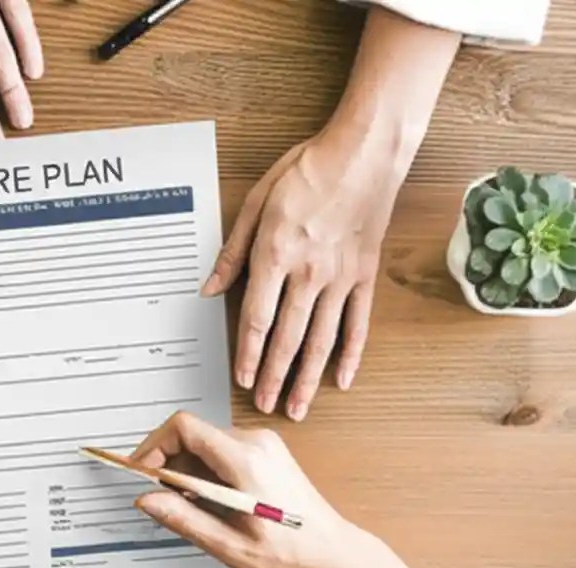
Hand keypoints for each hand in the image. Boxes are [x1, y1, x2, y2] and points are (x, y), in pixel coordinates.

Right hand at [131, 412, 369, 567]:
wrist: (331, 552)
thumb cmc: (292, 552)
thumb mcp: (229, 545)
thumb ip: (184, 519)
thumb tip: (148, 500)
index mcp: (247, 461)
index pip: (185, 427)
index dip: (155, 446)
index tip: (143, 471)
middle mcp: (256, 443)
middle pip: (191, 434)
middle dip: (168, 463)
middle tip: (160, 496)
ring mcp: (262, 444)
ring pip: (203, 443)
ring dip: (186, 470)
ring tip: (190, 506)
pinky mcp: (263, 451)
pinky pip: (219, 449)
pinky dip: (204, 470)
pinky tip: (209, 500)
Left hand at [203, 122, 406, 420]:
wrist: (365, 153)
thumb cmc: (308, 170)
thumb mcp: (256, 201)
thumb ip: (233, 251)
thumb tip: (209, 287)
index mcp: (276, 254)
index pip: (256, 318)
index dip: (247, 354)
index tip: (242, 379)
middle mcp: (309, 272)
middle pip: (287, 337)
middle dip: (273, 377)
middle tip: (265, 405)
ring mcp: (342, 278)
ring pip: (322, 339)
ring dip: (308, 378)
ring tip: (296, 406)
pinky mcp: (366, 275)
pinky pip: (358, 324)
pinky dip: (351, 355)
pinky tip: (343, 380)